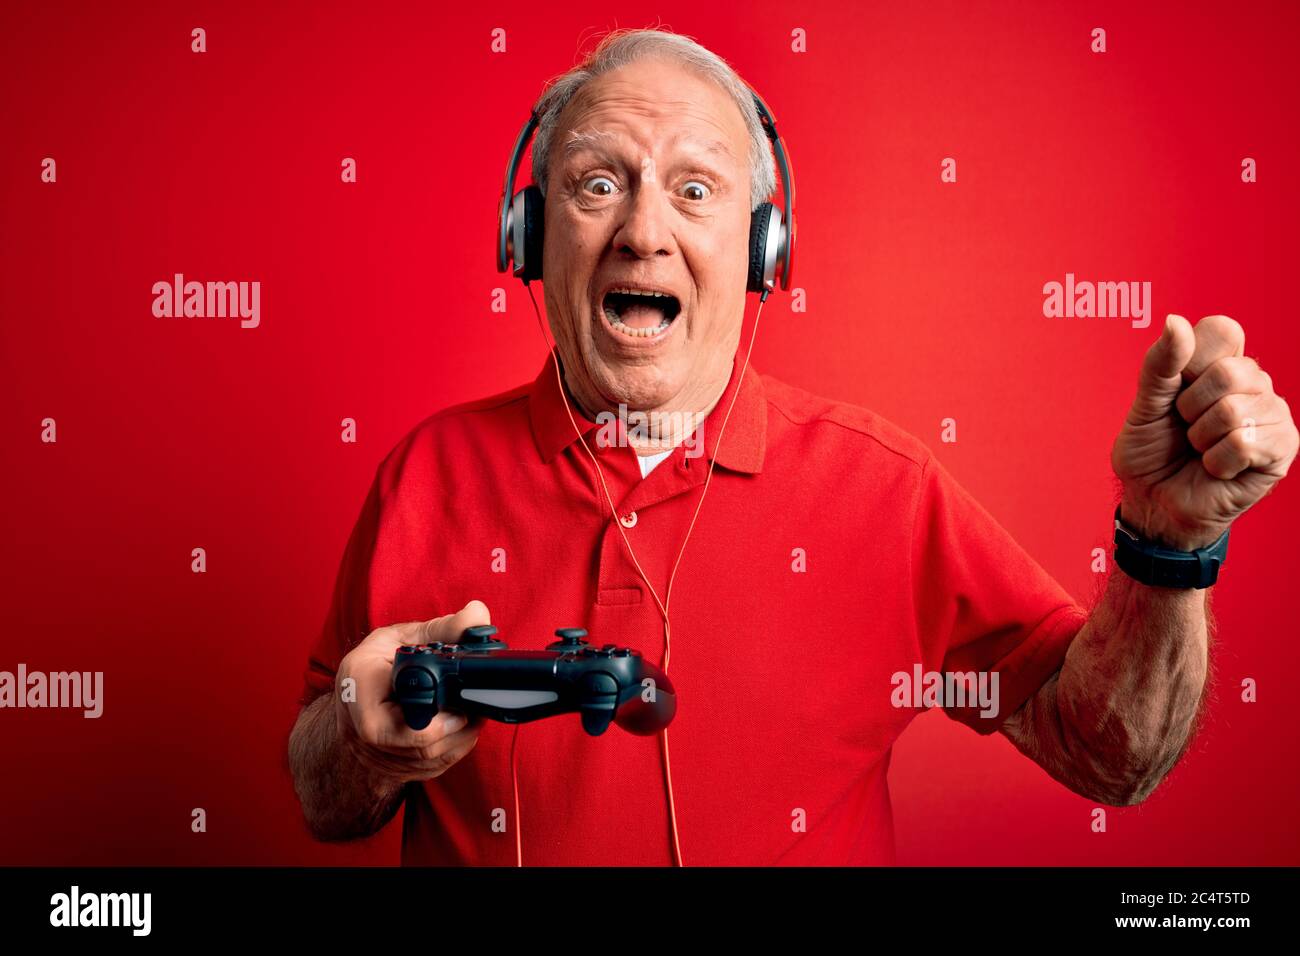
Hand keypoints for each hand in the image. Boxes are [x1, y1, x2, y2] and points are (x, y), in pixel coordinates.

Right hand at [333, 600, 491, 785]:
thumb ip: (444, 628)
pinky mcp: (386, 767)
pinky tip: (461, 734)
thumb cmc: (377, 661)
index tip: (460, 710)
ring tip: (474, 718)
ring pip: (424, 762)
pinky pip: (424, 770)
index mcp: (360, 685)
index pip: (394, 721)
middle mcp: (358, 725)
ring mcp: (370, 752)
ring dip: (457, 743)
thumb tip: (478, 615)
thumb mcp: (404, 635)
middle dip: (455, 732)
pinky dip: (448, 754)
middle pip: (416, 747)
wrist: (353, 692)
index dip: (433, 722)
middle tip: (476, 711)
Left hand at [1111, 314, 1297, 549]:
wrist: (1153, 503)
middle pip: (1228, 372)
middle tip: (1185, 428)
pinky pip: (1245, 443)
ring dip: (1201, 438)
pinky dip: (1216, 462)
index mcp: (1221, 363)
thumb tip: (1176, 321)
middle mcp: (1253, 383)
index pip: (1222, 330)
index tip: (1174, 391)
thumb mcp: (1144, 405)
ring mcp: (1272, 414)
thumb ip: (1160, 364)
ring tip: (1200, 450)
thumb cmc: (1151, 454)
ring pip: (1234, 410)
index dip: (1188, 362)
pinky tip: (1217, 468)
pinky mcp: (1281, 449)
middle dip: (1190, 408)